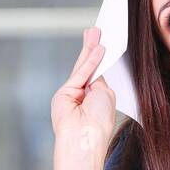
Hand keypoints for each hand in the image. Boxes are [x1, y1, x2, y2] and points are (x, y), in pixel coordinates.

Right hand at [50, 27, 116, 160]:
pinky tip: (97, 48)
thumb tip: (96, 64)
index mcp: (96, 98)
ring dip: (90, 48)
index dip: (101, 59)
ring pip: (82, 66)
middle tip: (97, 30)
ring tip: (96, 31)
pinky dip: (90, 60)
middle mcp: (83, 95)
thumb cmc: (99, 122)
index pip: (98, 73)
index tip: (105, 42)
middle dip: (93, 48)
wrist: (85, 138)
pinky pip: (80, 73)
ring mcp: (72, 93)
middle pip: (88, 66)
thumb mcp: (105, 96)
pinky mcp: (63, 92)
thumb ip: (99, 80)